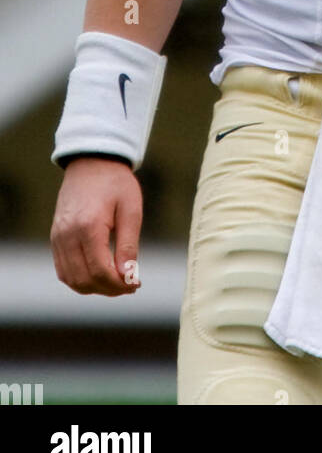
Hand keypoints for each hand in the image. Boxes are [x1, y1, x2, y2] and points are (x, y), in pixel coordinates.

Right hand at [50, 159, 142, 296]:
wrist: (91, 162)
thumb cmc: (115, 183)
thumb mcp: (131, 210)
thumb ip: (128, 245)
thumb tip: (129, 276)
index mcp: (88, 226)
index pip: (100, 271)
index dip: (119, 284)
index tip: (135, 284)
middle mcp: (68, 235)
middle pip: (84, 280)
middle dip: (108, 289)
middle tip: (128, 285)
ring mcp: (57, 237)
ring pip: (71, 279)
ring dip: (94, 287)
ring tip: (115, 281)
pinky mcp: (55, 237)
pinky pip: (63, 269)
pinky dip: (79, 279)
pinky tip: (98, 274)